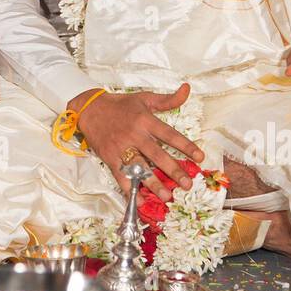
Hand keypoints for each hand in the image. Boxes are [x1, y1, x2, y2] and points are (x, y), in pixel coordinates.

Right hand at [75, 84, 203, 199]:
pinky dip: (129, 190)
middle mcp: (134, 135)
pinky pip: (121, 176)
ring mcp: (121, 148)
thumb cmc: (120, 105)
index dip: (186, 146)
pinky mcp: (110, 158)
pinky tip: (139, 201)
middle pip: (157, 155)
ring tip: (167, 196)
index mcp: (145, 120)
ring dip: (153, 183)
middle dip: (173, 170)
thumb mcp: (145, 98)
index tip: (200, 158)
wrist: (89, 109)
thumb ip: (168, 99)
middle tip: (187, 184)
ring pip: (139, 168)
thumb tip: (187, 89)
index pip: (170, 135)